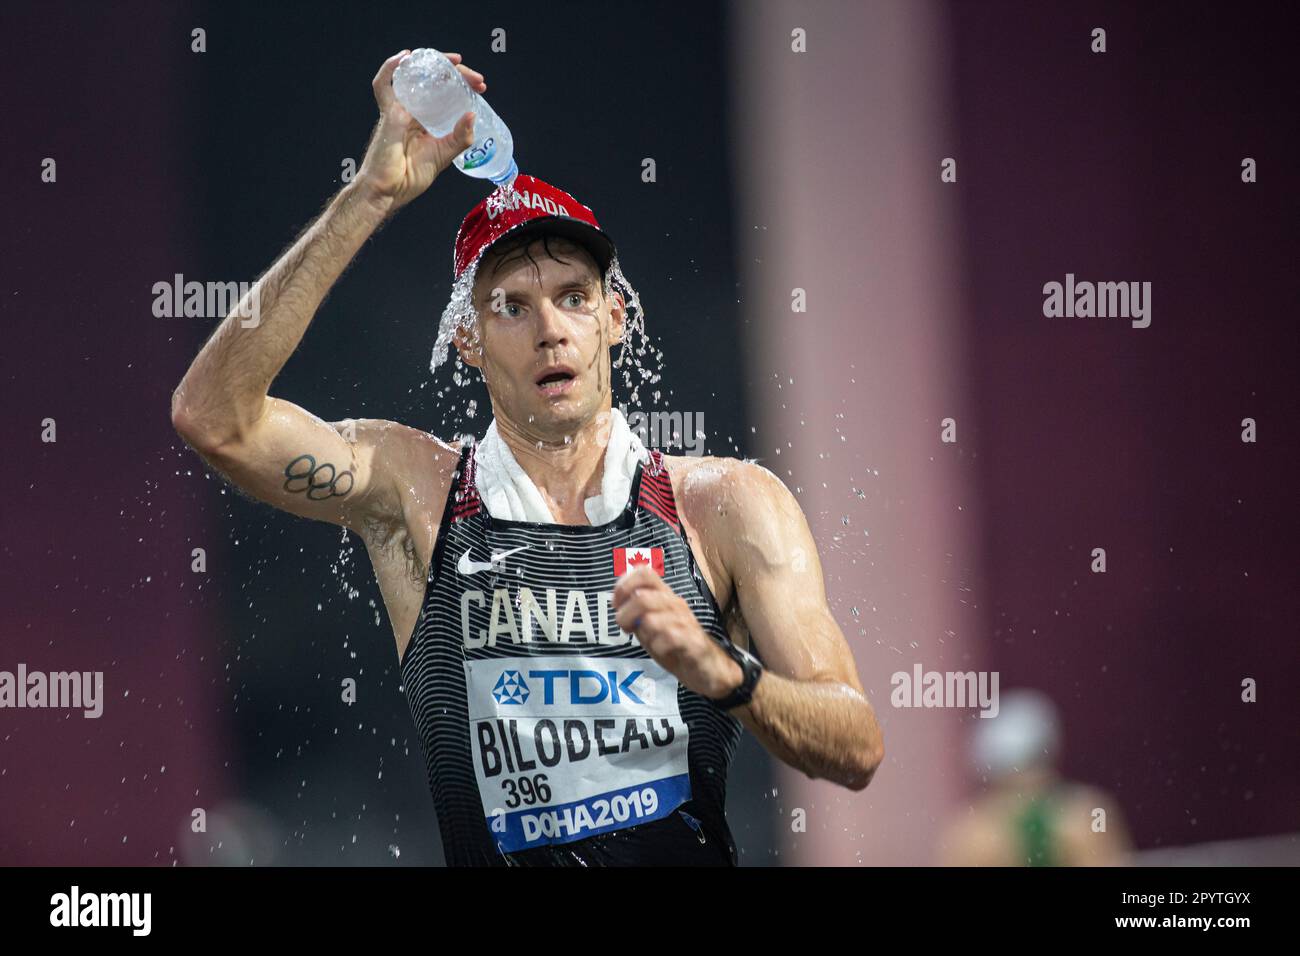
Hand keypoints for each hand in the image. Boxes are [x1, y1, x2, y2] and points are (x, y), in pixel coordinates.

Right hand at [355, 49, 487, 214]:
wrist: (388, 193)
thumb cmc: (409, 178)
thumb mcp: (444, 156)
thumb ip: (460, 138)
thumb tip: (473, 114)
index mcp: (425, 119)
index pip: (444, 92)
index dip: (462, 85)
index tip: (480, 86)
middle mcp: (411, 110)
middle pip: (431, 80)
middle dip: (456, 74)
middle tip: (477, 78)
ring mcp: (398, 110)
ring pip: (413, 76)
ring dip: (434, 64)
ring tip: (454, 62)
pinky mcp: (389, 115)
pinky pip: (384, 86)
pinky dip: (390, 68)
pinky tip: (405, 57)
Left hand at [612, 567, 742, 699]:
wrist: (708, 669)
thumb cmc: (677, 645)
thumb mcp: (650, 627)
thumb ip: (635, 615)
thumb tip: (618, 604)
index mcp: (664, 596)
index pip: (645, 573)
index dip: (624, 585)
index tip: (617, 605)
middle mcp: (676, 604)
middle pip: (642, 597)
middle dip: (625, 614)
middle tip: (625, 629)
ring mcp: (686, 622)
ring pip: (653, 618)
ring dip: (642, 632)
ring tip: (645, 641)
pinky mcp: (695, 642)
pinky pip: (670, 638)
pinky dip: (659, 646)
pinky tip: (661, 650)